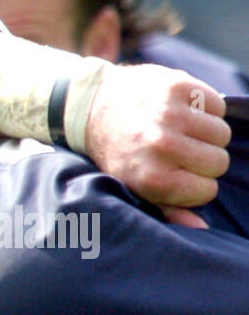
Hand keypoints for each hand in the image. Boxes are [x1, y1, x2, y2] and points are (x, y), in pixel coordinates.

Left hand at [84, 64, 230, 218]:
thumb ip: (167, 207)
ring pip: (222, 134)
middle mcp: (162, 147)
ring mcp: (170, 115)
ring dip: (207, 134)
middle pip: (218, 162)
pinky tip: (182, 111)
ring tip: (181, 131)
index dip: (196, 183)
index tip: (180, 174)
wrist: (93, 107)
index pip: (207, 190)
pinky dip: (206, 109)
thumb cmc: (118, 152)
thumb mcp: (133, 185)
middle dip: (204, 159)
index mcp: (152, 178)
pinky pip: (218, 107)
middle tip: (181, 151)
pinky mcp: (178, 87)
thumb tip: (201, 227)